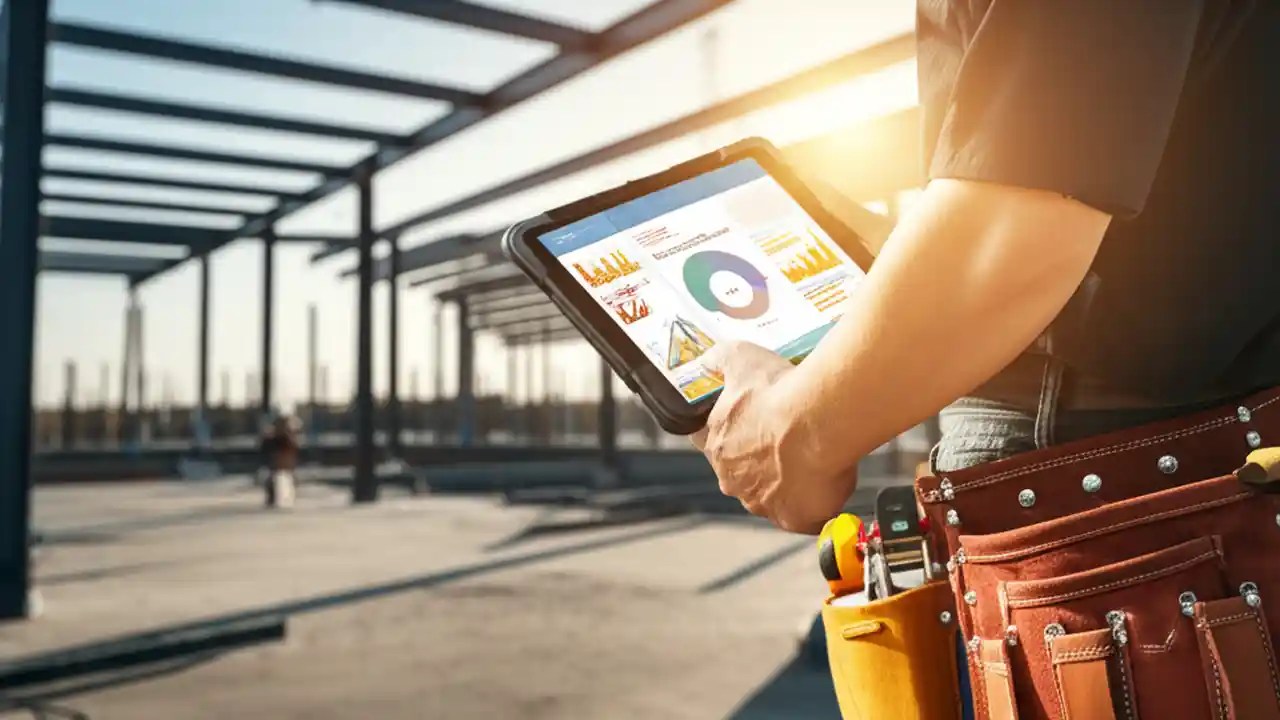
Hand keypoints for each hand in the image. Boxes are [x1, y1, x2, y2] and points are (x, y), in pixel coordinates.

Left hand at [690, 341, 856, 533]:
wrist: (817, 419)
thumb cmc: (780, 392)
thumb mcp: (740, 358)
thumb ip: (719, 359)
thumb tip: (708, 359)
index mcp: (716, 445)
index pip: (715, 446)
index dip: (736, 437)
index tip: (755, 428)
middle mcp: (733, 480)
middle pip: (745, 474)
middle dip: (765, 461)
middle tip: (792, 440)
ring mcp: (762, 503)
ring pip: (774, 495)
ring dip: (790, 482)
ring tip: (815, 459)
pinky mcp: (793, 519)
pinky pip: (803, 516)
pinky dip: (814, 504)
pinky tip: (827, 482)